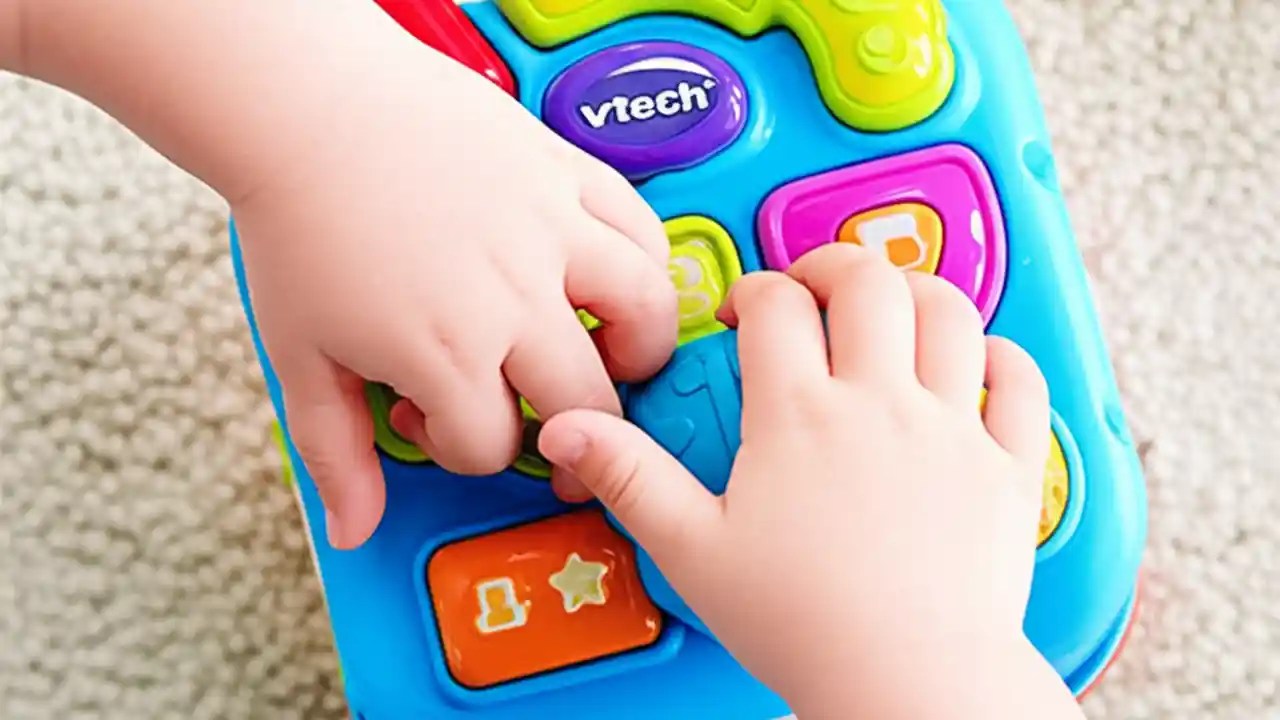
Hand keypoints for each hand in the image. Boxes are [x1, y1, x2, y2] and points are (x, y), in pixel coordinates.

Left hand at [235, 36, 674, 547]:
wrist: (308, 111)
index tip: (440, 416)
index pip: (495, 446)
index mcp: (447, 352)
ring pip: (646, 315)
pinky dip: (647, 260)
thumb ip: (336, 453)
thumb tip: (354, 528)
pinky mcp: (567, 176)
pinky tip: (620, 278)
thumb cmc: (300, 223)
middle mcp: (513, 299)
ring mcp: (550, 233)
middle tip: (558, 432)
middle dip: (573, 437)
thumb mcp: (302, 356)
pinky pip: (641, 226)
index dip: (467, 448)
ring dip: (638, 352)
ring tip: (616, 357)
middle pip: (585, 403)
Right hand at [540, 244, 1077, 716]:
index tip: (746, 311)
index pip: (777, 306)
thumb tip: (569, 428)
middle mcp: (881, 405)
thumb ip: (630, 476)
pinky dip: (1001, 354)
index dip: (754, 290)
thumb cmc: (804, 625)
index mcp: (800, 417)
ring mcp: (952, 429)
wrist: (908, 682)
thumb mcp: (693, 549)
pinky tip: (978, 358)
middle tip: (815, 285)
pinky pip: (1020, 381)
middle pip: (868, 283)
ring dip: (917, 291)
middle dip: (834, 265)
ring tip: (890, 305)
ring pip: (950, 312)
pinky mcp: (1005, 466)